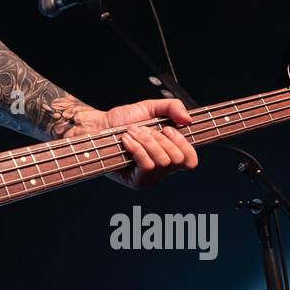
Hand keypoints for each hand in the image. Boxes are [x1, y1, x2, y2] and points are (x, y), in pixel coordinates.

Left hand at [67, 98, 198, 189]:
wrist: (99, 127)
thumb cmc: (123, 120)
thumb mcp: (150, 108)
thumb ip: (172, 107)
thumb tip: (188, 120)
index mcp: (169, 154)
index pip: (191, 161)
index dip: (184, 144)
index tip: (168, 129)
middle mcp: (162, 170)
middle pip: (178, 159)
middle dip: (160, 138)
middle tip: (144, 130)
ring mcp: (150, 178)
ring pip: (163, 161)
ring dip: (146, 141)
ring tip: (132, 133)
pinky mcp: (136, 181)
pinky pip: (148, 165)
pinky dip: (137, 148)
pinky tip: (127, 141)